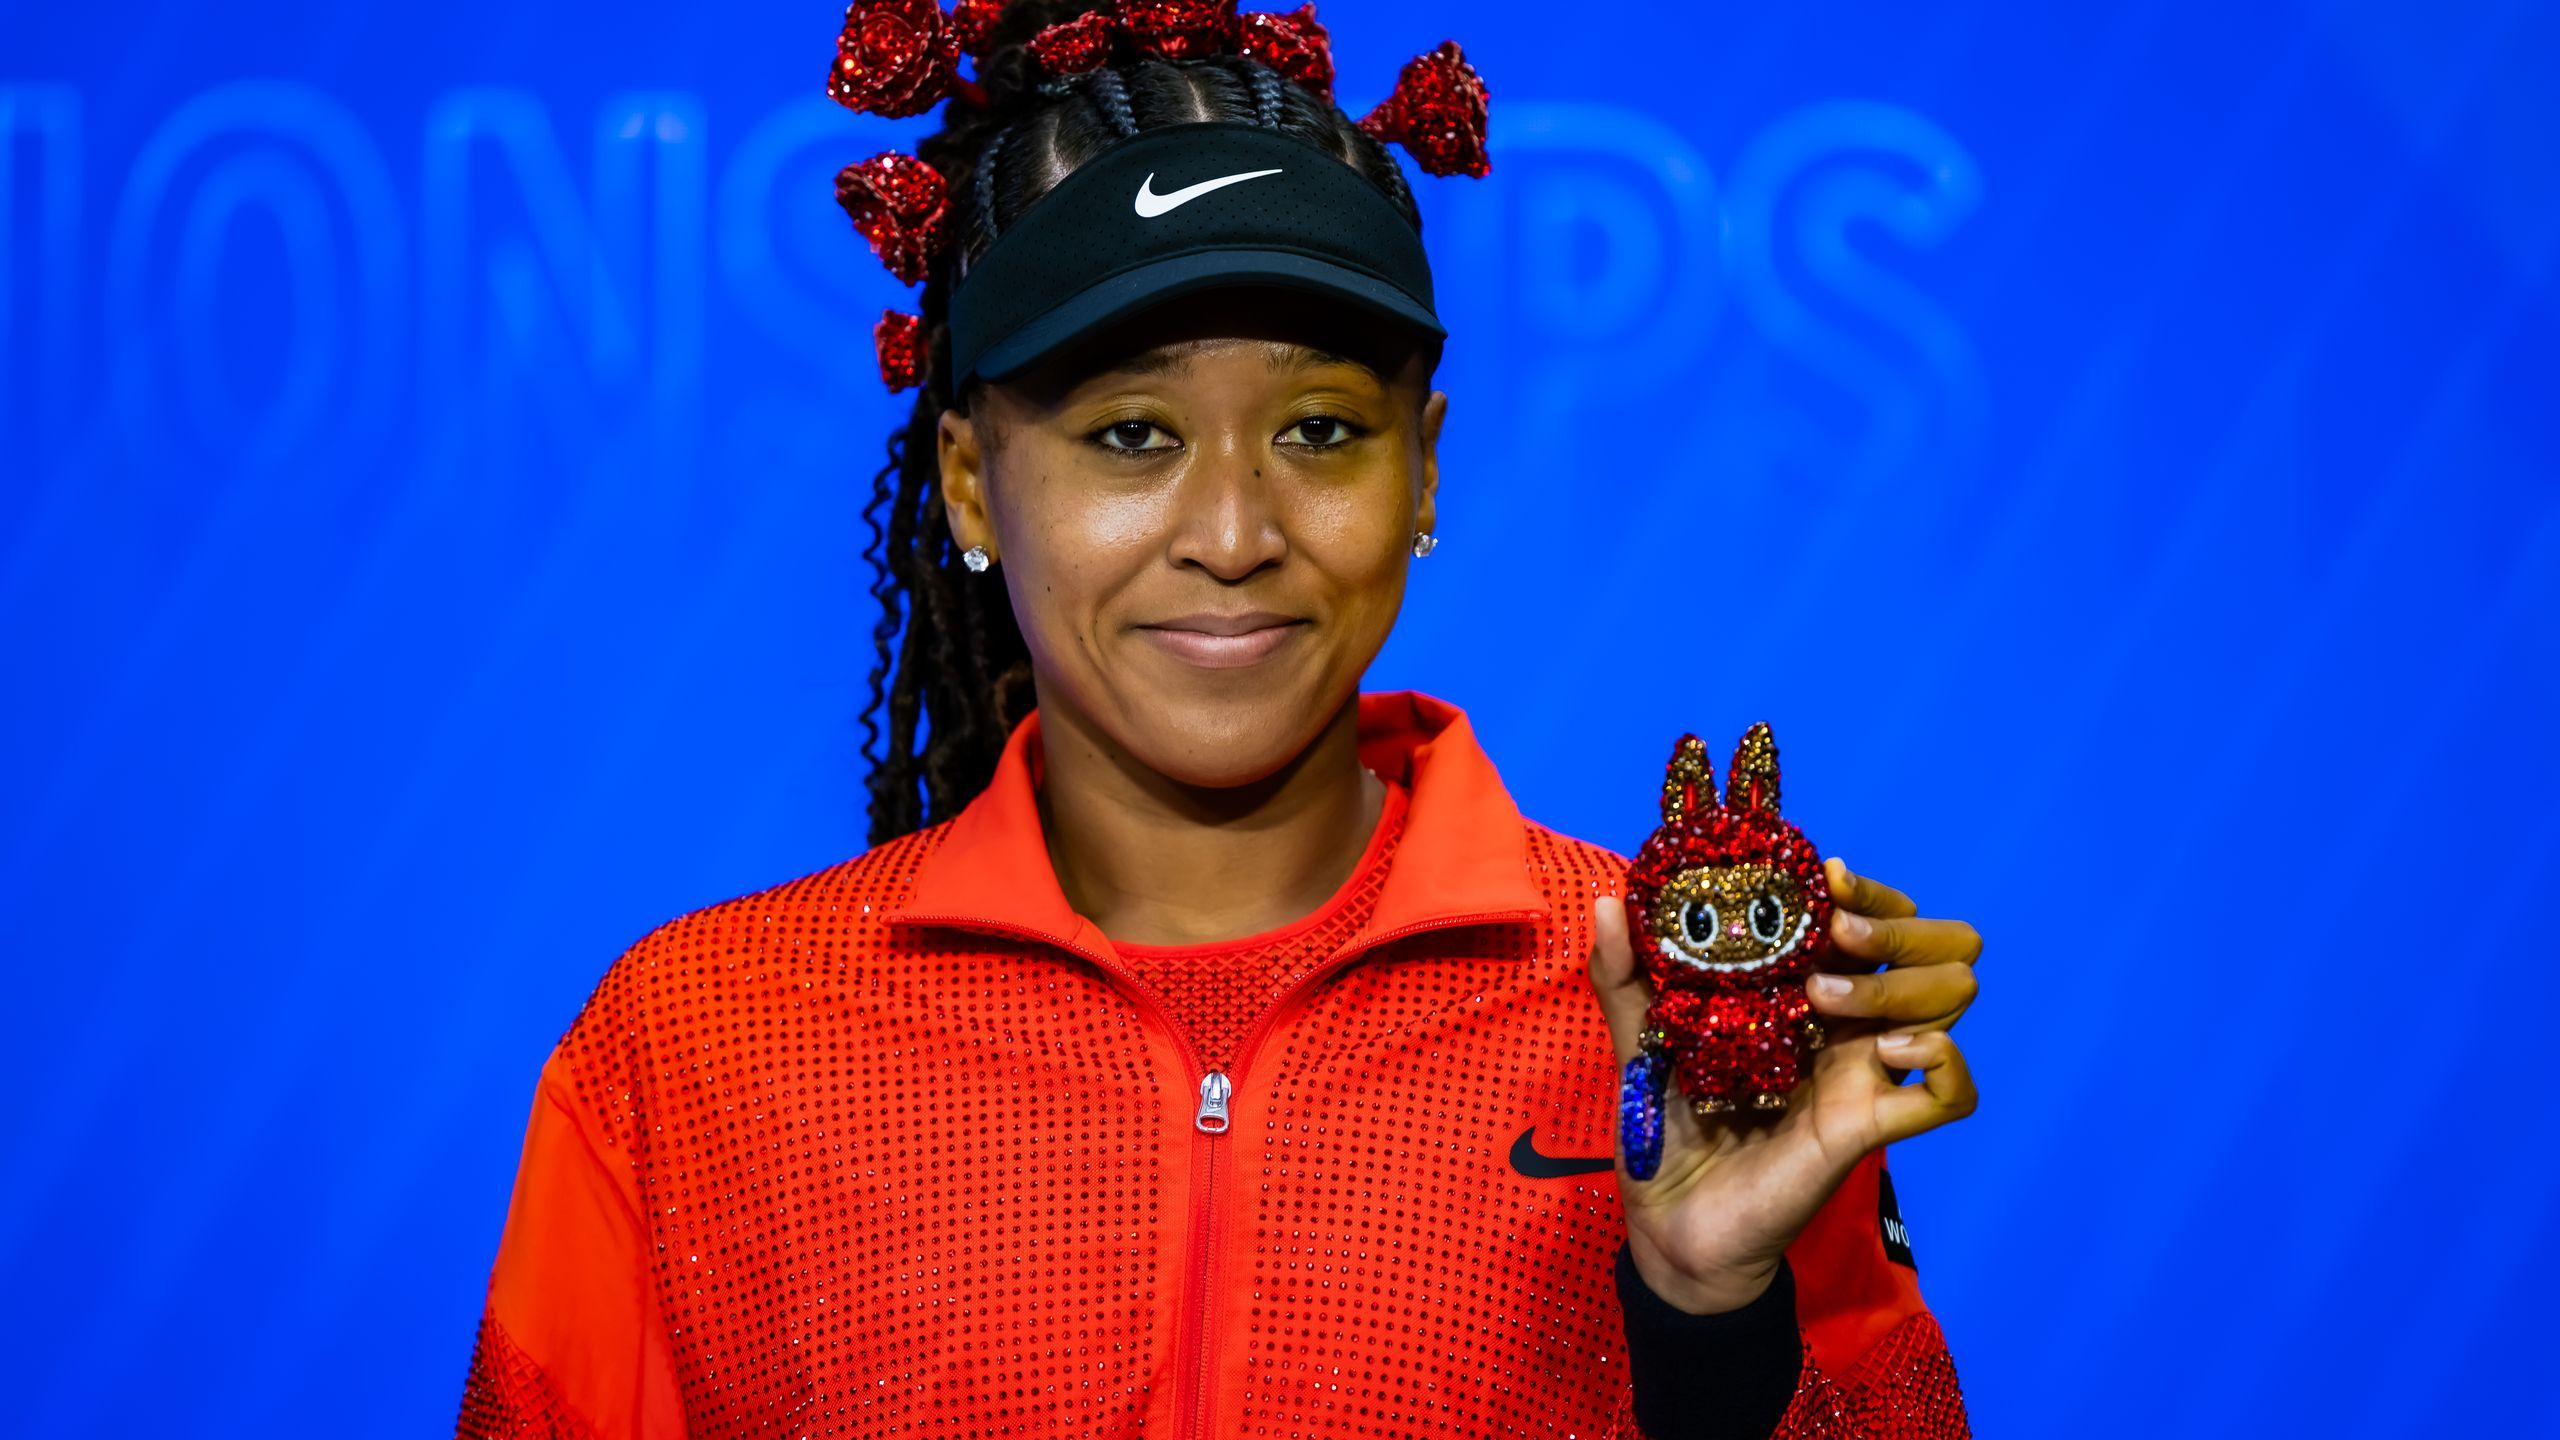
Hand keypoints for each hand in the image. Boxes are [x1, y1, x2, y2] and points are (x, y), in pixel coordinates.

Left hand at [1585, 857, 1980, 1313]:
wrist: (1669, 1219)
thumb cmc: (1664, 1124)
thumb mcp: (1639, 1039)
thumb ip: (1624, 972)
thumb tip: (1609, 900)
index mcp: (1802, 990)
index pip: (1872, 917)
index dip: (1864, 889)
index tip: (1823, 877)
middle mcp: (1846, 1024)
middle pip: (1934, 945)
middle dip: (1897, 925)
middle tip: (1837, 934)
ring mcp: (1865, 1072)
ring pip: (1950, 1000)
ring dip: (1901, 986)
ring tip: (1829, 1001)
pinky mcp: (1869, 1127)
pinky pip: (1951, 1094)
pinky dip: (1943, 1062)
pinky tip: (1887, 1055)